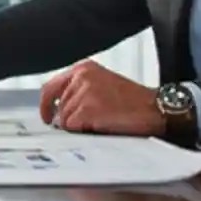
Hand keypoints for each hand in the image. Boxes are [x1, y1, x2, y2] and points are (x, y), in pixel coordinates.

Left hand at [38, 59, 162, 136]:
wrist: (155, 108)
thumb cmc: (133, 101)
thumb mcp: (102, 84)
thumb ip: (79, 90)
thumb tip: (57, 110)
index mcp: (83, 68)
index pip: (50, 87)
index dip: (46, 105)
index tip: (47, 116)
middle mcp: (81, 76)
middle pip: (59, 106)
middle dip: (70, 119)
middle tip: (91, 122)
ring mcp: (84, 92)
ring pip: (65, 119)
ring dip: (80, 126)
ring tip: (102, 121)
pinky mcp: (87, 108)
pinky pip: (73, 127)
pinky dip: (85, 131)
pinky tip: (102, 125)